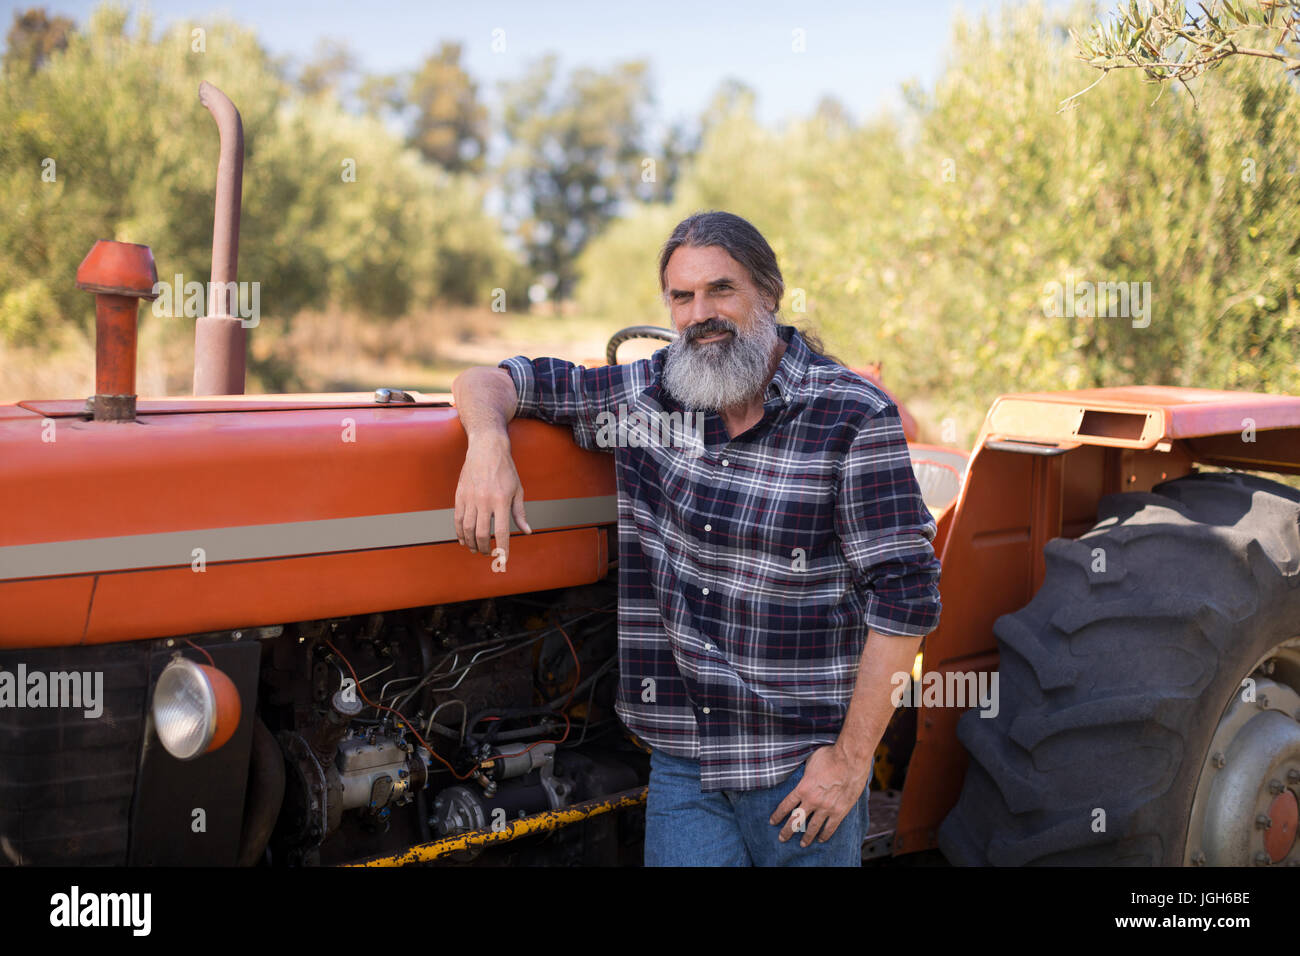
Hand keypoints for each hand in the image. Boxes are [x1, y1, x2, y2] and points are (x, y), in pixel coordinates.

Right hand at [453, 433, 531, 562]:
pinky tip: (464, 540)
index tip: (503, 560)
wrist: (486, 448)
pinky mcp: (460, 495)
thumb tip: (527, 532)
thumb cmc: (505, 469)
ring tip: (476, 549)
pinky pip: (457, 519)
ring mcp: (470, 498)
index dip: (502, 548)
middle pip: (481, 533)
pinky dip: (459, 532)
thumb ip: (520, 513)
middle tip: (488, 554)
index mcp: (501, 500)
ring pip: (467, 528)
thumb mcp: (517, 490)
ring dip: (471, 543)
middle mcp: (484, 500)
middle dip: (485, 548)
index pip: (501, 531)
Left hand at [770, 743, 870, 847]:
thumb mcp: (810, 761)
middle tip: (782, 838)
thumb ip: (804, 772)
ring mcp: (826, 808)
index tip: (772, 821)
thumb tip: (800, 772)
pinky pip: (830, 827)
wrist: (850, 759)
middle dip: (787, 831)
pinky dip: (825, 835)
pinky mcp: (840, 811)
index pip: (786, 805)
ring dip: (806, 837)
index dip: (778, 815)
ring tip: (802, 844)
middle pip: (796, 820)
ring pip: (813, 827)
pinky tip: (821, 839)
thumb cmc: (830, 755)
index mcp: (803, 788)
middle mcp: (812, 801)